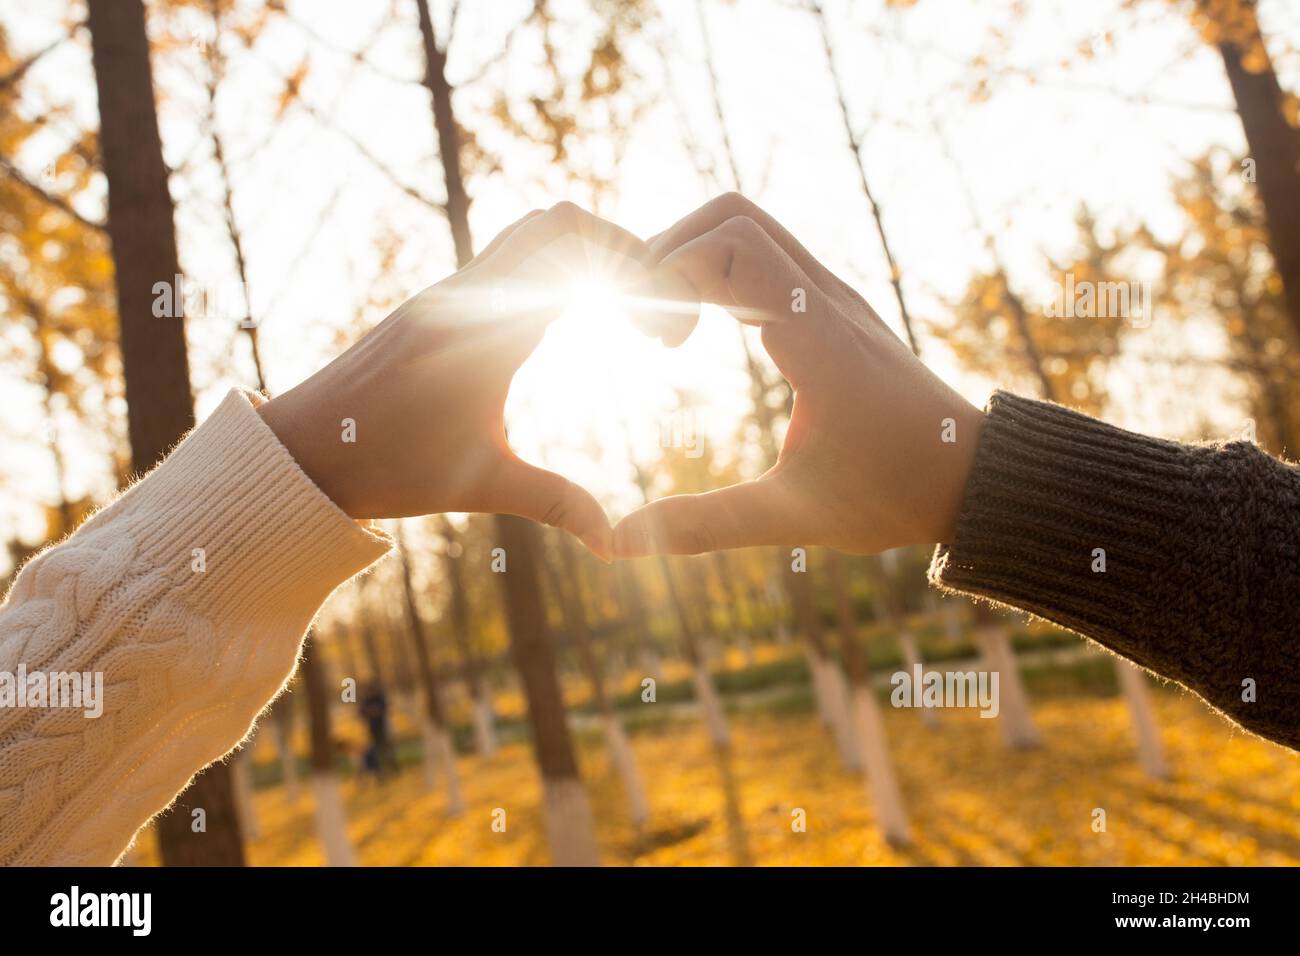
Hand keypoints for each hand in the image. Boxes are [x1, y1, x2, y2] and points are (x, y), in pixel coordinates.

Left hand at [259, 202, 656, 559]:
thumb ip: (556, 504)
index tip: (668, 322)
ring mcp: (449, 292)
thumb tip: (616, 544)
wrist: (300, 450)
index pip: (576, 247)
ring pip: (530, 232)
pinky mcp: (437, 303)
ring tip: (623, 309)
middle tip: (655, 307)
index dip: (639, 266)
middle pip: (561, 221)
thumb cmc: (383, 466)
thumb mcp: (480, 484)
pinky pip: (505, 258)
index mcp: (488, 326)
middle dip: (623, 250)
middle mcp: (468, 293)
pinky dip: (552, 269)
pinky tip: (570, 321)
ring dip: (585, 255)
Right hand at [611, 193, 985, 556]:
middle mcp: (827, 299)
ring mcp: (833, 296)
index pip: (734, 247)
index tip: (657, 342)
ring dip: (692, 258)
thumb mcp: (795, 516)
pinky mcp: (832, 307)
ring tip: (667, 331)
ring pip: (749, 226)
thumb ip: (706, 525)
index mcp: (819, 340)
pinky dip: (718, 272)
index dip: (672, 274)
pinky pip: (765, 255)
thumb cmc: (894, 494)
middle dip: (669, 254)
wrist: (975, 477)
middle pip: (732, 216)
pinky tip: (701, 332)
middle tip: (649, 329)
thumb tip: (618, 544)